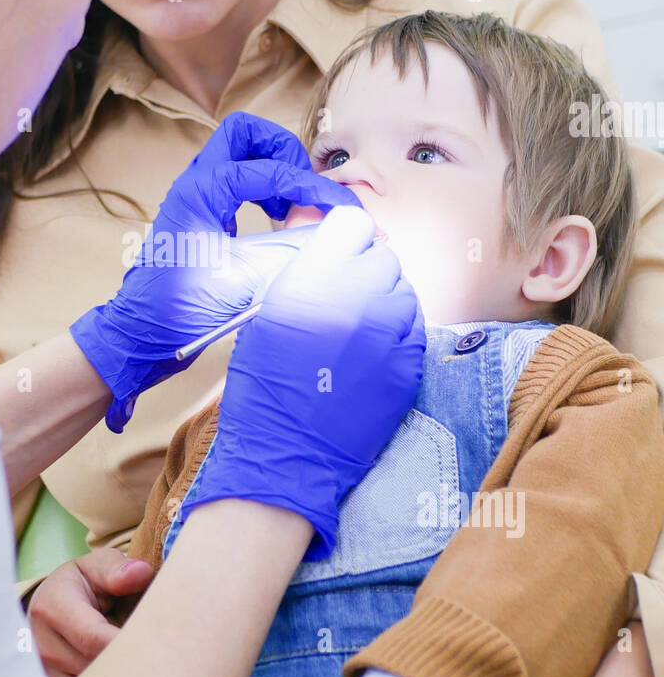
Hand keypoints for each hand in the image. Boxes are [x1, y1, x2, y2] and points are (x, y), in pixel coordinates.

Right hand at [27, 549, 153, 676]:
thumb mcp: (99, 567)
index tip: (158, 644)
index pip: (94, 638)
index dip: (130, 645)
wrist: (52, 606)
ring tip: (145, 672)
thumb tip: (141, 573)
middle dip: (130, 667)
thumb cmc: (85, 585)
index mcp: (52, 608)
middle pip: (95, 670)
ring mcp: (45, 674)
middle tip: (161, 662)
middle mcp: (41, 645)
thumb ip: (117, 570)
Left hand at [69, 112, 355, 429]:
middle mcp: (195, 182)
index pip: (271, 170)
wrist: (144, 333)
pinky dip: (264, 187)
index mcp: (201, 191)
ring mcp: (196, 193)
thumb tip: (341, 233)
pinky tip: (278, 219)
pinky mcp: (202, 210)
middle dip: (283, 151)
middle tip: (304, 188)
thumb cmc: (183, 309)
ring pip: (241, 150)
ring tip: (293, 207)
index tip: (343, 210)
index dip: (314, 188)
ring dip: (274, 166)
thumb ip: (295, 251)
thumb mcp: (247, 280)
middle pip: (245, 132)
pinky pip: (238, 177)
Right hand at [179, 203, 425, 557]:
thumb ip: (306, 278)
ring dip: (385, 305)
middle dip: (366, 275)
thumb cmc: (263, 385)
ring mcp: (391, 330)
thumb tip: (333, 261)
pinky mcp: (410, 363)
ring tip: (357, 336)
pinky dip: (397, 338)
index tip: (339, 257)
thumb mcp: (268, 314)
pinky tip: (370, 360)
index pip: (355, 223)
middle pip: (384, 257)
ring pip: (404, 293)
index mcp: (314, 276)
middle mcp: (359, 294)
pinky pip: (414, 331)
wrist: (285, 452)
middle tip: (345, 302)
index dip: (346, 241)